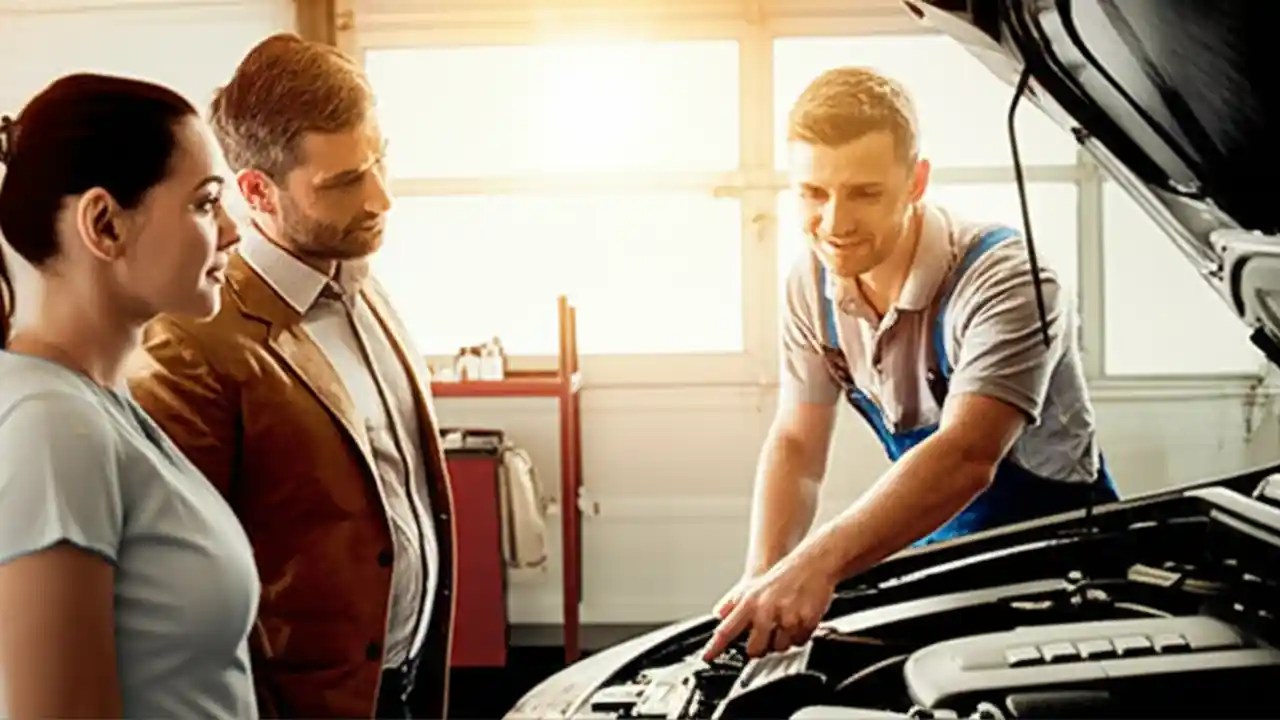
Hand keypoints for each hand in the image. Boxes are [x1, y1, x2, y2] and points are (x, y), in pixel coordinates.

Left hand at [701, 549, 837, 661]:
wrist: (812, 564)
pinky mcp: (805, 621)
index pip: (726, 630)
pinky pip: (799, 642)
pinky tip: (799, 620)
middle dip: (759, 649)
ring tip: (786, 622)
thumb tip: (718, 615)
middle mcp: (765, 611)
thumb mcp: (752, 586)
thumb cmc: (782, 576)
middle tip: (765, 638)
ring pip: (779, 648)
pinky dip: (799, 636)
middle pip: (754, 649)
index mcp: (749, 603)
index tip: (707, 657)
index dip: (715, 647)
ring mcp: (786, 617)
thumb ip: (733, 603)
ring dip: (782, 641)